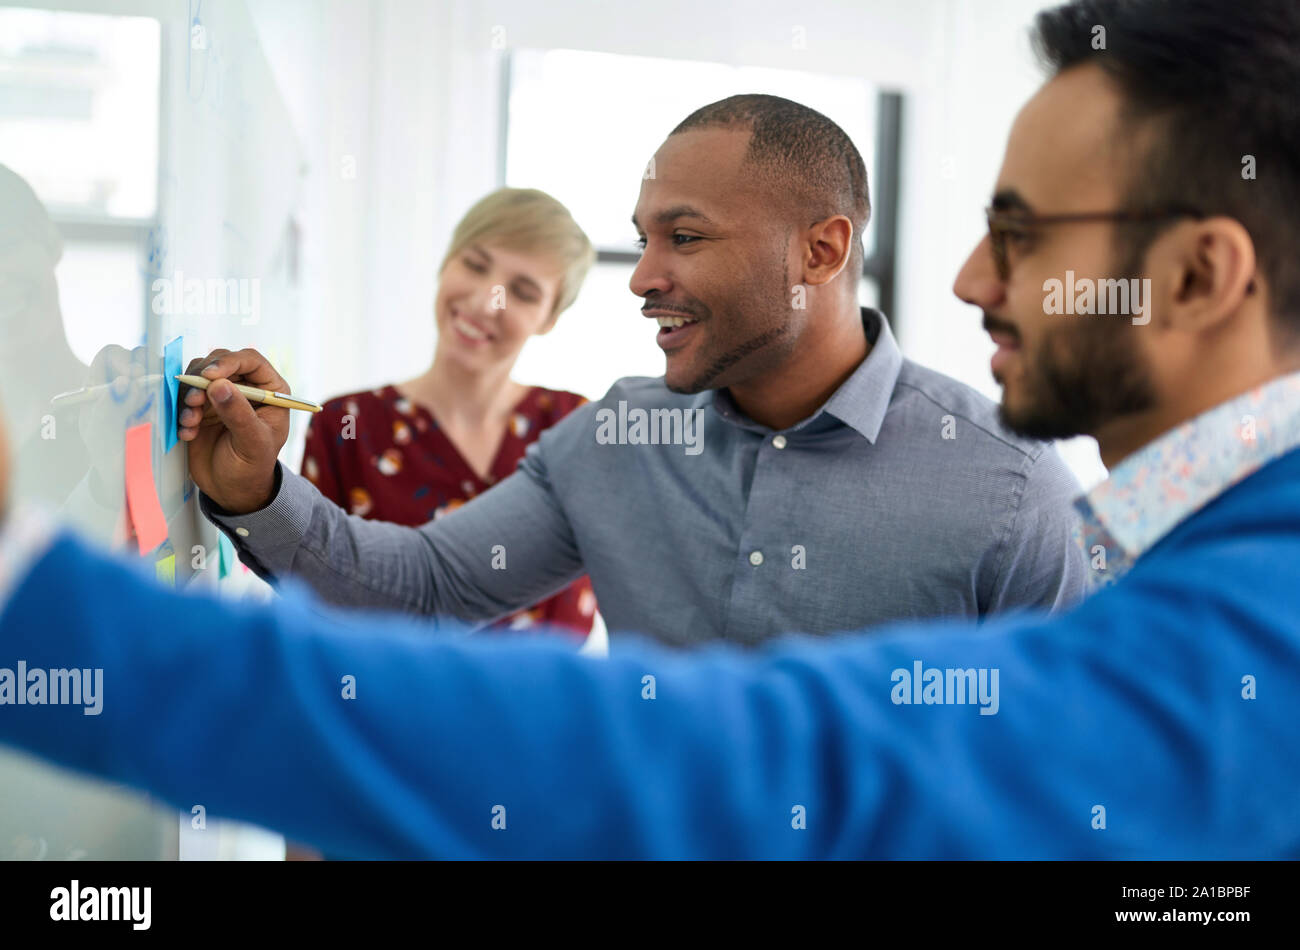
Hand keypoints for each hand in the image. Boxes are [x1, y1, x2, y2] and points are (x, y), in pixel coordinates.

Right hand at [178, 348, 289, 513]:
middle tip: (194, 401)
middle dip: (202, 378)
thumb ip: (239, 414)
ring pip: (198, 376)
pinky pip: (185, 396)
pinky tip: (189, 433)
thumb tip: (219, 385)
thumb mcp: (252, 443)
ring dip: (189, 395)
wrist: (232, 488)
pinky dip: (182, 411)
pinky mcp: (202, 407)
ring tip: (192, 421)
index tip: (210, 376)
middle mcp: (246, 388)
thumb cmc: (253, 467)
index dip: (229, 362)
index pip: (250, 360)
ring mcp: (222, 396)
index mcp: (270, 390)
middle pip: (220, 362)